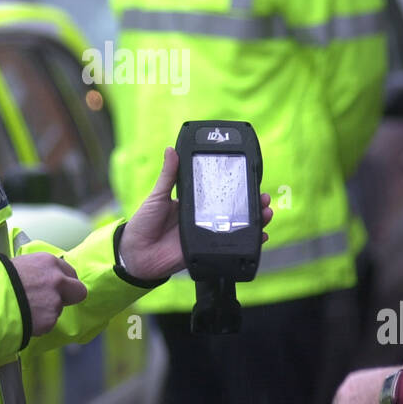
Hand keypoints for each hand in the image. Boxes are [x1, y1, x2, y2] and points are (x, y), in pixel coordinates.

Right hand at [12, 253, 86, 335]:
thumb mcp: (19, 264)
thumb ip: (37, 271)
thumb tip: (40, 277)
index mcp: (49, 262)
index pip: (71, 272)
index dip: (64, 281)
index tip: (58, 286)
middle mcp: (57, 280)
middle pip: (79, 291)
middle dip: (69, 297)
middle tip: (54, 300)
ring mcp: (54, 302)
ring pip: (58, 310)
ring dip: (46, 312)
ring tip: (25, 309)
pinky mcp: (49, 321)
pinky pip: (47, 324)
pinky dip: (37, 324)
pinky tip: (23, 317)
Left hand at [119, 146, 274, 281]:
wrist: (135, 253)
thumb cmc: (143, 222)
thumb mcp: (157, 195)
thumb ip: (168, 175)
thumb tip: (171, 150)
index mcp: (192, 203)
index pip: (219, 193)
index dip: (235, 188)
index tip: (249, 179)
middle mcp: (202, 218)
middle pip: (232, 210)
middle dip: (251, 204)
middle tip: (264, 197)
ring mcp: (205, 235)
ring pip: (235, 227)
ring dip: (254, 221)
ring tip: (267, 213)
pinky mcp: (205, 250)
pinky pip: (229, 246)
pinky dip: (246, 243)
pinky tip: (260, 237)